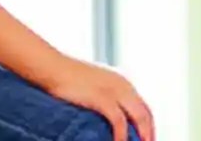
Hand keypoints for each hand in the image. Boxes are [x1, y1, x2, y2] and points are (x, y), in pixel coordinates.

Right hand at [39, 56, 154, 140]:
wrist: (52, 68)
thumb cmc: (66, 77)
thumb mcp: (92, 85)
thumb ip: (104, 97)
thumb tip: (107, 116)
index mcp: (122, 82)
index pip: (144, 109)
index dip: (148, 127)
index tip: (145, 140)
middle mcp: (123, 85)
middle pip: (145, 115)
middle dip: (148, 134)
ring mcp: (114, 90)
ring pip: (139, 118)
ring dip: (141, 136)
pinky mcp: (102, 97)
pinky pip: (119, 121)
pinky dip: (122, 136)